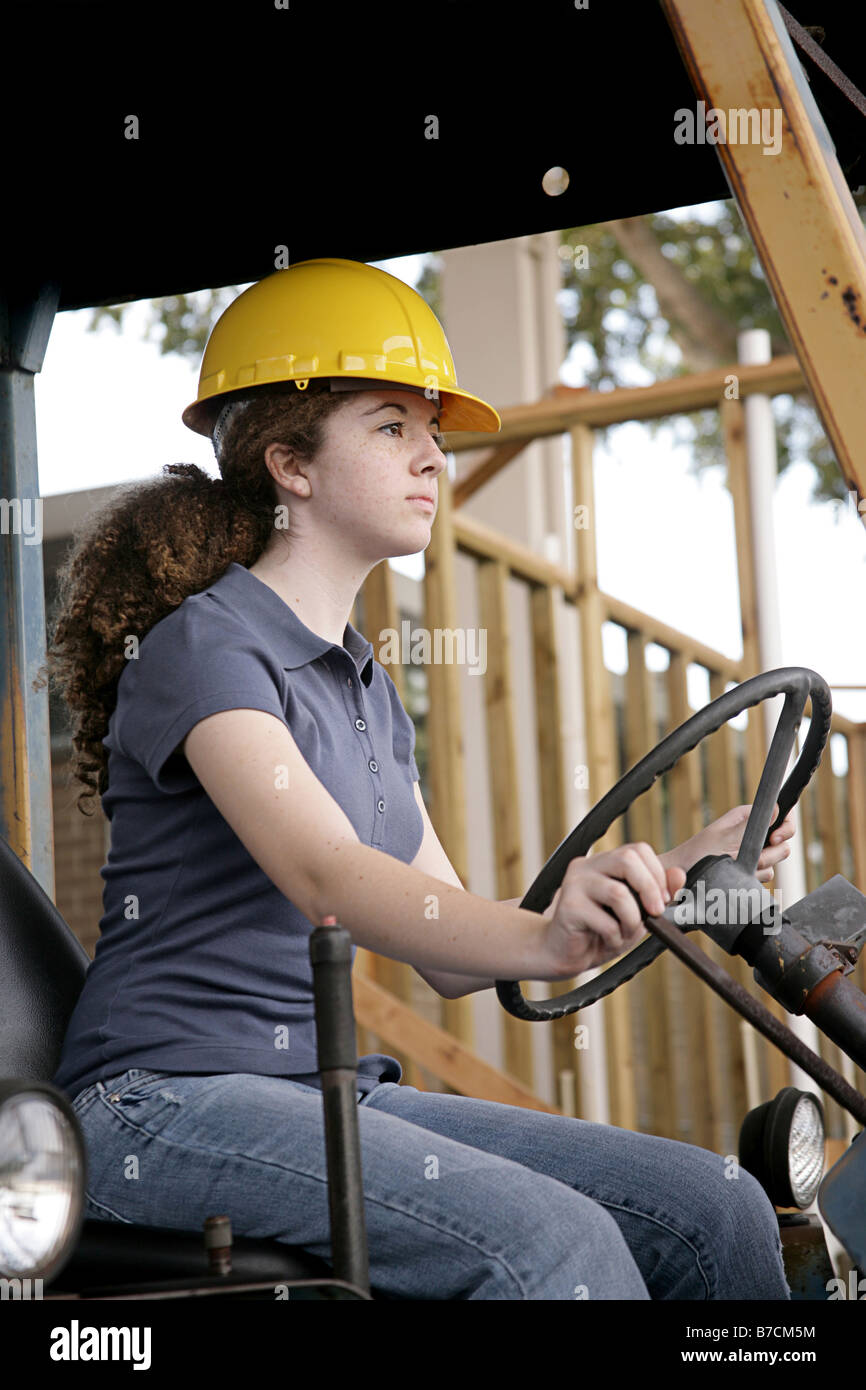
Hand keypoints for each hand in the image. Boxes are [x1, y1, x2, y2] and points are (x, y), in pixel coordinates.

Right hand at [539, 842, 687, 979]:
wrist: (565, 954)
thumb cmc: (601, 931)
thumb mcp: (637, 912)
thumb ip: (657, 893)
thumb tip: (679, 875)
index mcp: (604, 862)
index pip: (637, 850)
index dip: (657, 874)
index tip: (662, 900)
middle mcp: (587, 866)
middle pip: (627, 860)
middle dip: (649, 889)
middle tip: (654, 913)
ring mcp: (575, 884)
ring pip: (618, 892)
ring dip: (632, 920)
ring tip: (625, 933)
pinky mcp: (568, 907)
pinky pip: (605, 921)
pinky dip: (615, 937)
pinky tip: (608, 941)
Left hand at [663, 802, 794, 883]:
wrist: (682, 877)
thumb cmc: (698, 852)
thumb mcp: (727, 836)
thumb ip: (753, 824)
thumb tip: (777, 807)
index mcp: (748, 818)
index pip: (783, 817)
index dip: (787, 828)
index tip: (776, 838)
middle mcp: (752, 834)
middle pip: (783, 844)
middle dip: (769, 855)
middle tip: (749, 859)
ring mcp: (752, 853)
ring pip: (773, 863)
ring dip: (758, 868)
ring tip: (735, 867)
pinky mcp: (749, 871)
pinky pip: (764, 877)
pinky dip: (753, 879)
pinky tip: (736, 878)